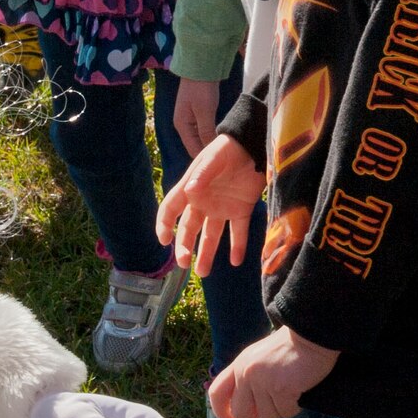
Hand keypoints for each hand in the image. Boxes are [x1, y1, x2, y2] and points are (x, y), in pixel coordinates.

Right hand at [156, 134, 265, 276]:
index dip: (164, 224)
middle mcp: (204, 202)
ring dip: (206, 253)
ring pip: (211, 235)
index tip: (163, 240)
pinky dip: (238, 247)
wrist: (253, 146)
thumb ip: (202, 174)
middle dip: (184, 246)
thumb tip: (189, 192)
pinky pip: (239, 232)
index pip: (170, 208)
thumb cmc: (228, 149)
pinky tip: (236, 261)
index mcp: (191, 189)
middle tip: (184, 263)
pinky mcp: (242, 211)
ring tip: (203, 272)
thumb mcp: (213, 158)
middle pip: (189, 228)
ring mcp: (222, 208)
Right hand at [172, 78, 223, 161]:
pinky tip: (222, 139)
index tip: (219, 166)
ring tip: (225, 153)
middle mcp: (184, 125)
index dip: (204, 158)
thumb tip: (210, 150)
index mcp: (182, 126)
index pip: (192, 149)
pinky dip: (212, 135)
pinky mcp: (198, 114)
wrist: (200, 67)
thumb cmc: (201, 89)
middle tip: (224, 161)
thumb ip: (206, 131)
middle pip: (196, 145)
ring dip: (210, 144)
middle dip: (208, 152)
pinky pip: (204, 130)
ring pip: (201, 138)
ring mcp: (190, 119)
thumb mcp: (204, 111)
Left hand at [209, 327, 337, 417]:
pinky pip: (286, 414)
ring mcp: (264, 382)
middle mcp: (247, 374)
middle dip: (256, 415)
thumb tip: (248, 410)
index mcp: (239, 365)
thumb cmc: (288, 347)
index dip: (221, 411)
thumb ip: (248, 378)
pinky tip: (298, 392)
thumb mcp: (258, 357)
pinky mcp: (282, 390)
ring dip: (279, 410)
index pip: (217, 393)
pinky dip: (294, 407)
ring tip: (288, 392)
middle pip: (241, 412)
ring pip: (266, 417)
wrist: (310, 334)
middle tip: (271, 404)